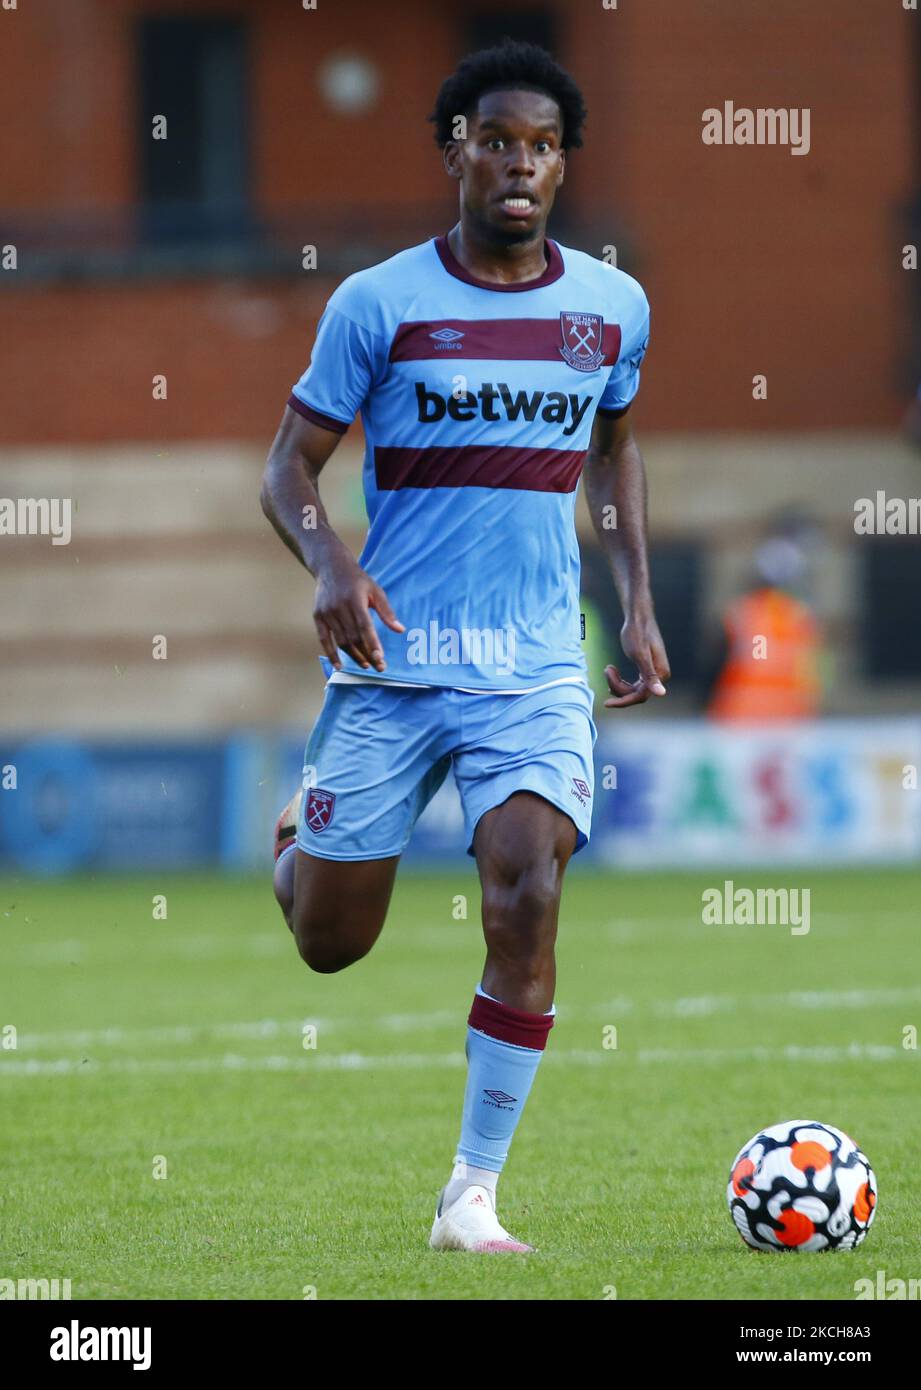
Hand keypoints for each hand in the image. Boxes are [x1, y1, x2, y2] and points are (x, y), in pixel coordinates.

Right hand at [313, 556, 403, 671]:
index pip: (365, 627)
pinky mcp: (318, 616)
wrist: (331, 567)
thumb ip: (387, 611)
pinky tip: (340, 665)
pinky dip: (331, 654)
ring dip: (353, 656)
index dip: (372, 644)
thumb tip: (400, 630)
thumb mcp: (376, 590)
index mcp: (355, 600)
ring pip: (341, 641)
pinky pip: (324, 639)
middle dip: (367, 654)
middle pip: (353, 637)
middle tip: (378, 666)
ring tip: (365, 665)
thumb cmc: (357, 580)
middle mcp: (339, 607)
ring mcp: (327, 613)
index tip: (380, 659)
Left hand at [603, 612, 669, 707]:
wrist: (638, 617)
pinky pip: (633, 684)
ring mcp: (654, 673)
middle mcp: (660, 676)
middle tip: (607, 670)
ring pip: (632, 690)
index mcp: (660, 674)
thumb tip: (661, 694)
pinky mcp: (646, 669)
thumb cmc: (638, 633)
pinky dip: (620, 681)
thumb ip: (649, 676)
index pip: (640, 697)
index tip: (606, 703)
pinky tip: (612, 673)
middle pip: (635, 694)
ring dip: (617, 682)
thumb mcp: (640, 655)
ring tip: (608, 668)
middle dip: (618, 687)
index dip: (622, 701)